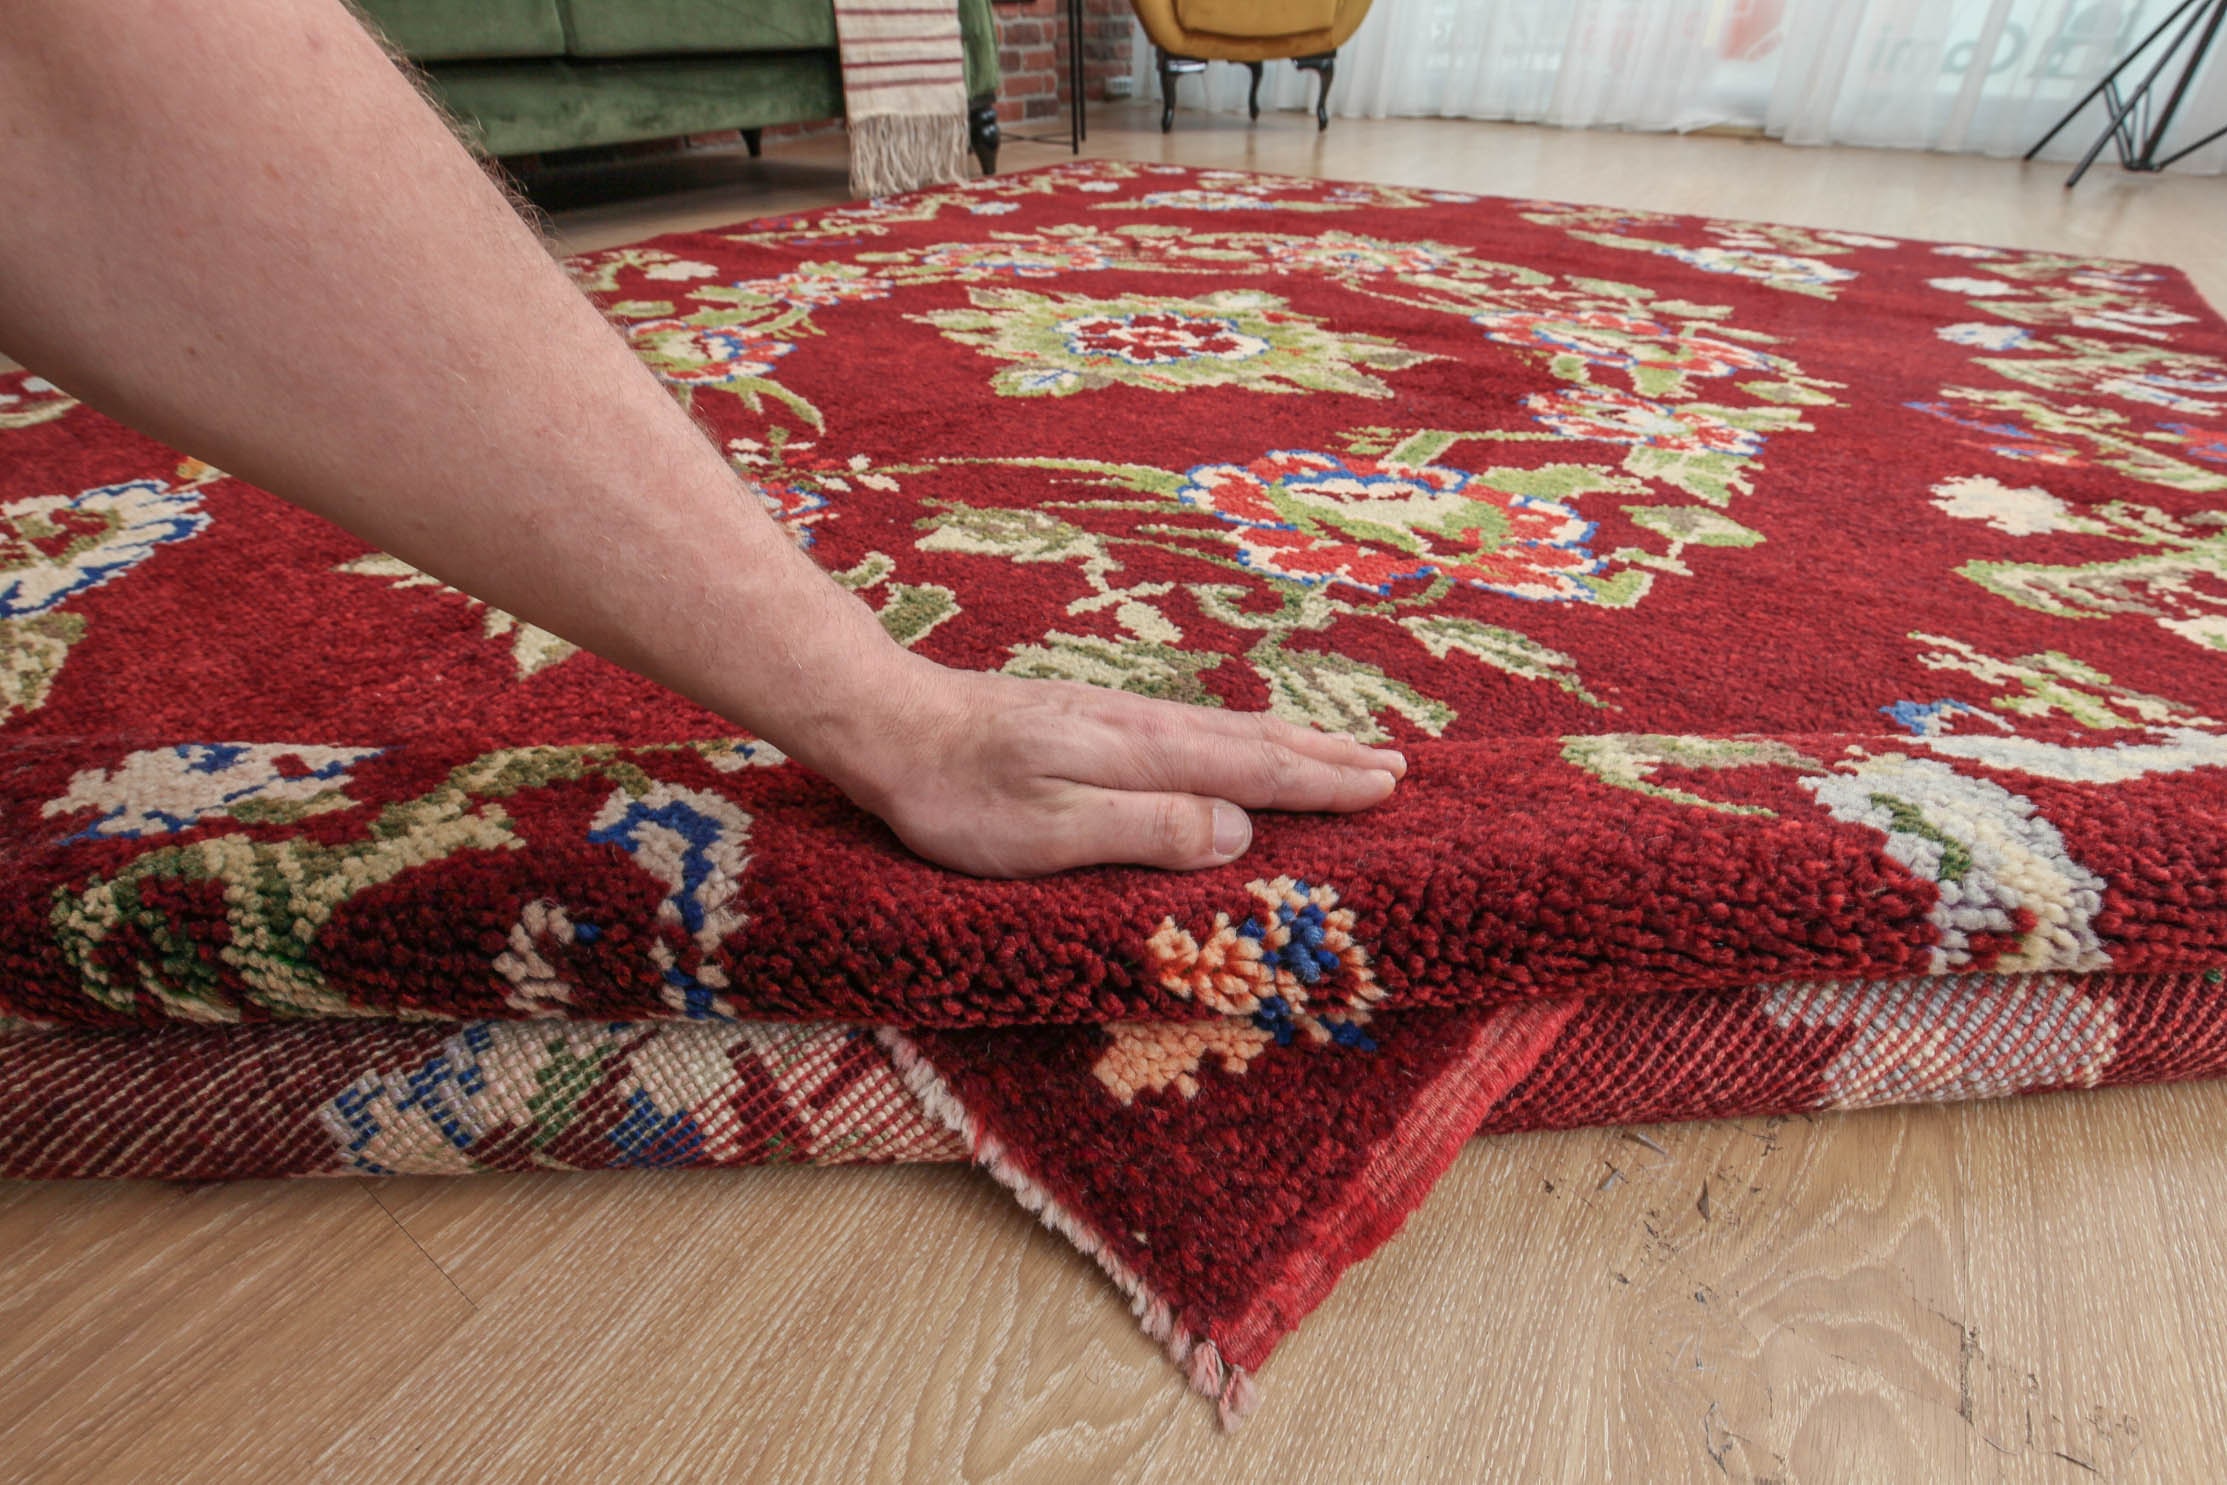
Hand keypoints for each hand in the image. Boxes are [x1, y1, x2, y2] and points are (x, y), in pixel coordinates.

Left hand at [829, 658, 1406, 877]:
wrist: (889, 723)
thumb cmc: (959, 795)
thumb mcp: (1048, 831)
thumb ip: (1146, 828)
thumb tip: (1241, 831)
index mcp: (1142, 754)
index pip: (1255, 769)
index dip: (1324, 783)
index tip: (1388, 788)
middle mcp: (1142, 724)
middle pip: (1254, 740)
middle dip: (1328, 755)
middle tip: (1397, 765)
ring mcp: (1118, 715)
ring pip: (1227, 727)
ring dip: (1293, 739)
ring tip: (1343, 746)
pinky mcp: (1092, 718)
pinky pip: (1195, 726)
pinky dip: (1241, 734)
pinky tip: (1237, 740)